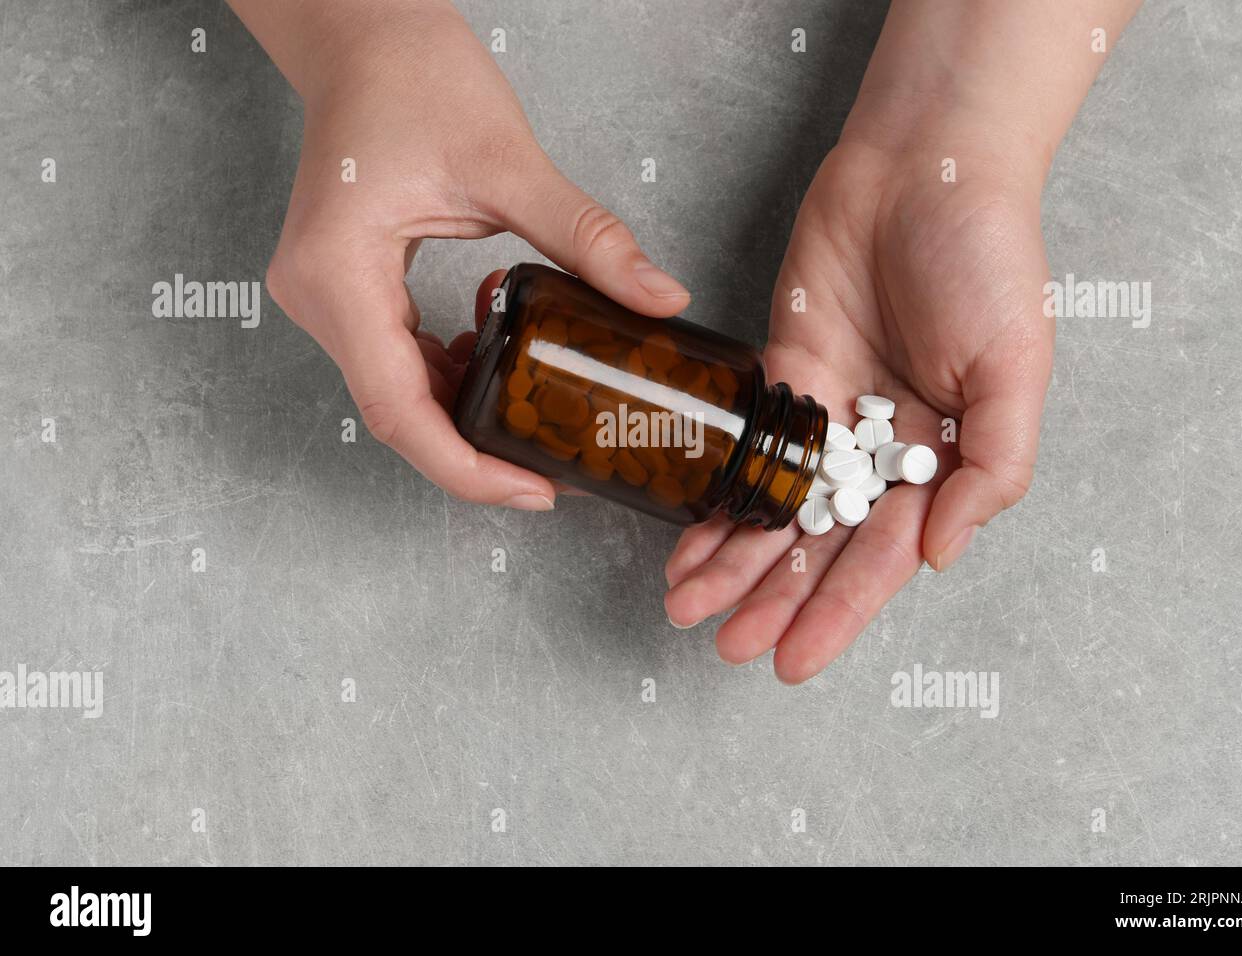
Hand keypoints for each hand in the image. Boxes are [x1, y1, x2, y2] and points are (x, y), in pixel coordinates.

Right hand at [239, 0, 688, 508]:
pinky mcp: (345, 289)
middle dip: (476, 453)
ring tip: (536, 424)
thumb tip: (658, 298)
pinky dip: (450, 374)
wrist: (363, 35)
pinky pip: (397, 360)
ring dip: (464, 416)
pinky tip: (497, 364)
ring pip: (396, 395)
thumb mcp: (508, 162)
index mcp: (337, 272)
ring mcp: (325, 296)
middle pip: (396, 415)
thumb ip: (586, 237)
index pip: (397, 409)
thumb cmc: (411, 77)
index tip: (530, 490)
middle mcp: (317, 296)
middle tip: (552, 471)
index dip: (466, 467)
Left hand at [663, 129, 1053, 682]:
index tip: (794, 659)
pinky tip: (689, 538)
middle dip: (774, 600)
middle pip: (821, 545)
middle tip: (728, 648)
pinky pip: (745, 451)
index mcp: (943, 460)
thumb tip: (941, 554)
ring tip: (687, 610)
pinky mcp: (782, 379)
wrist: (922, 169)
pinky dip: (717, 496)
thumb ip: (990, 466)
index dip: (839, 611)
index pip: (883, 556)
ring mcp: (828, 416)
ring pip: (775, 509)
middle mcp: (882, 450)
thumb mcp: (1016, 367)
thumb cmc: (987, 259)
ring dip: (734, 563)